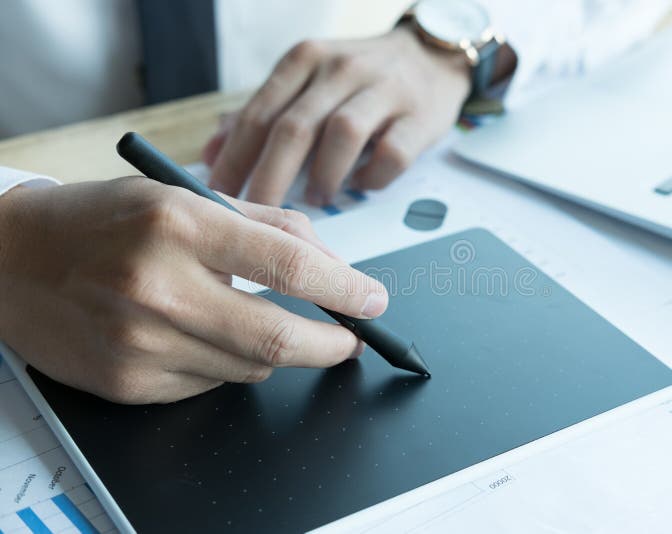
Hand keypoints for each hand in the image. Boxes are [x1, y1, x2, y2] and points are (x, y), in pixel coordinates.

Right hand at [0, 180, 387, 403]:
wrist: (13, 260)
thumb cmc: (105, 220)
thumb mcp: (187, 197)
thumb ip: (269, 226)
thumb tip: (333, 266)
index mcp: (179, 223)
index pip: (289, 265)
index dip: (345, 290)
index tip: (372, 301)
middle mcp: (158, 286)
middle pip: (279, 338)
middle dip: (333, 345)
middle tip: (351, 339)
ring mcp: (140, 342)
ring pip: (250, 367)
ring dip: (275, 352)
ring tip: (257, 320)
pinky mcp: (129, 382)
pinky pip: (210, 384)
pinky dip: (227, 363)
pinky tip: (200, 335)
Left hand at [204, 24, 470, 205]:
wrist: (431, 56)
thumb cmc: (360, 78)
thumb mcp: (306, 82)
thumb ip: (260, 114)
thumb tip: (211, 152)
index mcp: (305, 61)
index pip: (259, 113)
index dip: (235, 158)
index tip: (218, 194)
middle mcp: (340, 69)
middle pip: (294, 128)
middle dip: (269, 177)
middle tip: (257, 213)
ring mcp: (383, 90)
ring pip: (342, 135)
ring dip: (323, 175)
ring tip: (314, 198)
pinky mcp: (419, 115)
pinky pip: (391, 153)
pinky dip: (372, 177)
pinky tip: (362, 186)